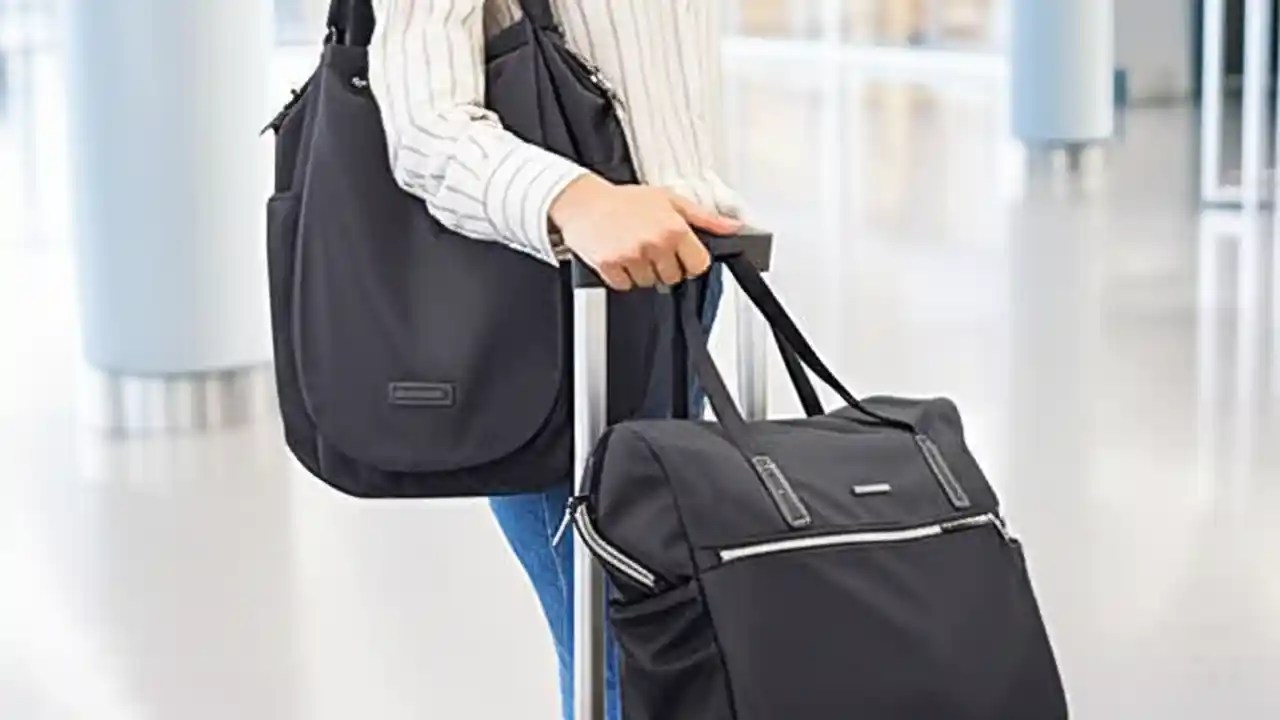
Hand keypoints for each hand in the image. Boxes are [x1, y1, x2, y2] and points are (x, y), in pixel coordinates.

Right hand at [550, 174, 742, 290]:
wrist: (583, 202)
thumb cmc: (625, 200)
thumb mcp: (670, 200)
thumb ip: (705, 217)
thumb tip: (733, 227)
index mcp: (674, 228)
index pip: (698, 265)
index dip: (690, 261)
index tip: (680, 254)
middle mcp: (655, 243)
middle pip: (673, 278)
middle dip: (664, 266)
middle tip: (651, 247)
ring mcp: (632, 256)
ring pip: (649, 283)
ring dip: (642, 271)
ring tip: (632, 248)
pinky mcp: (610, 266)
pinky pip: (625, 286)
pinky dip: (622, 276)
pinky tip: (619, 255)